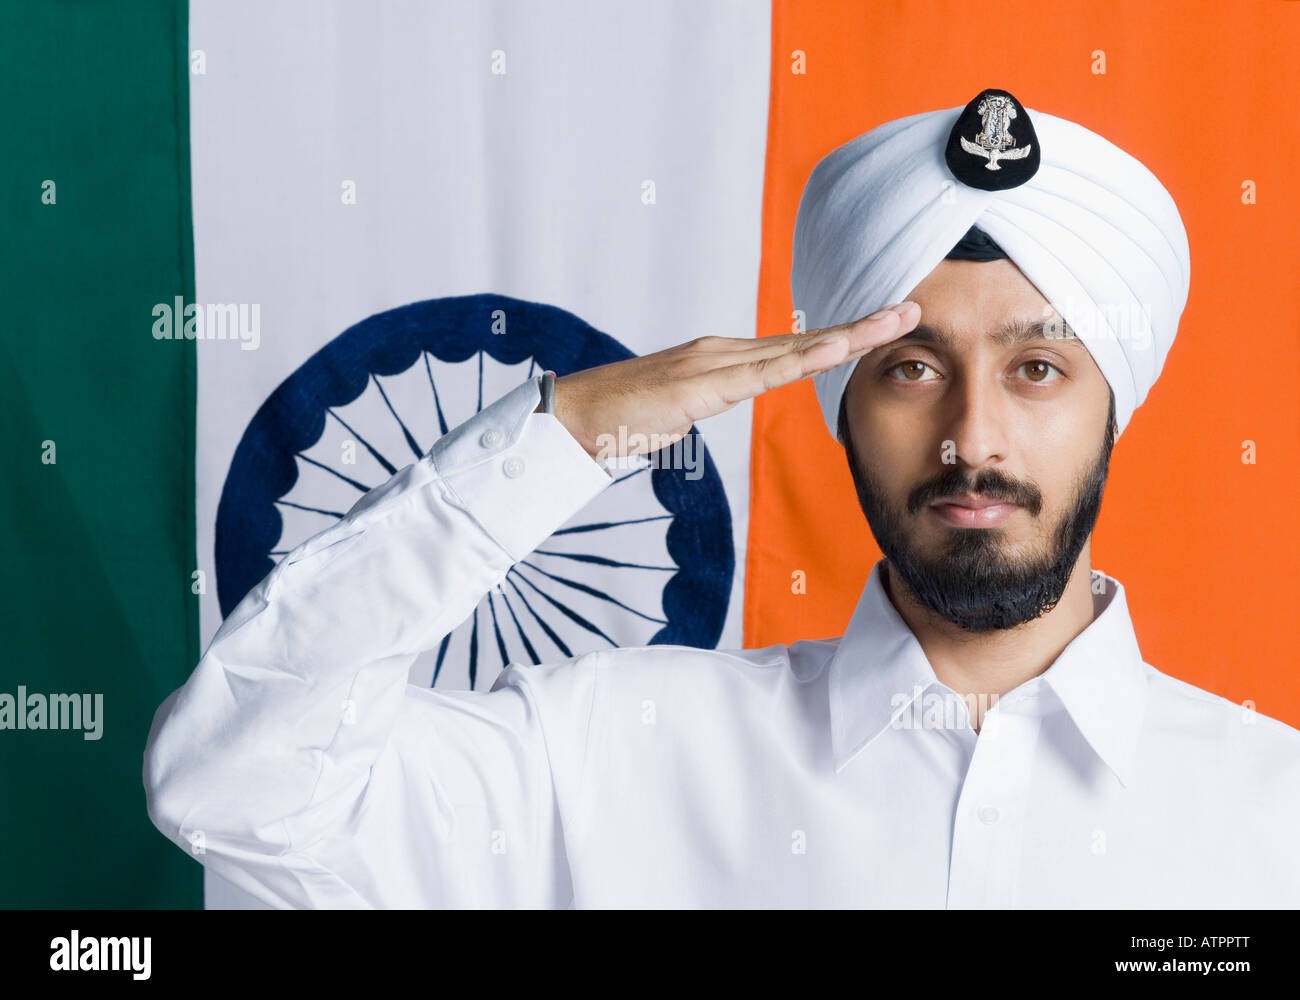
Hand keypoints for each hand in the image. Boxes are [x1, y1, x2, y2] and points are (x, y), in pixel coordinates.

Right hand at [550, 301, 919, 458]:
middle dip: (861, 326)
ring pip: (794, 349)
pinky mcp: (702, 384)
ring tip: (896, 319)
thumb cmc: (621, 419)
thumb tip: (719, 403)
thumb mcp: (678, 413)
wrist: (574, 417)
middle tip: (910, 308)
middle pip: (804, 340)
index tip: (882, 328)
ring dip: (850, 335)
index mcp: (721, 361)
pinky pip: (763, 373)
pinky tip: (838, 348)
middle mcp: (723, 352)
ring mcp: (713, 364)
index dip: (840, 338)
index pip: (792, 350)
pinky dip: (804, 359)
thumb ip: (705, 403)